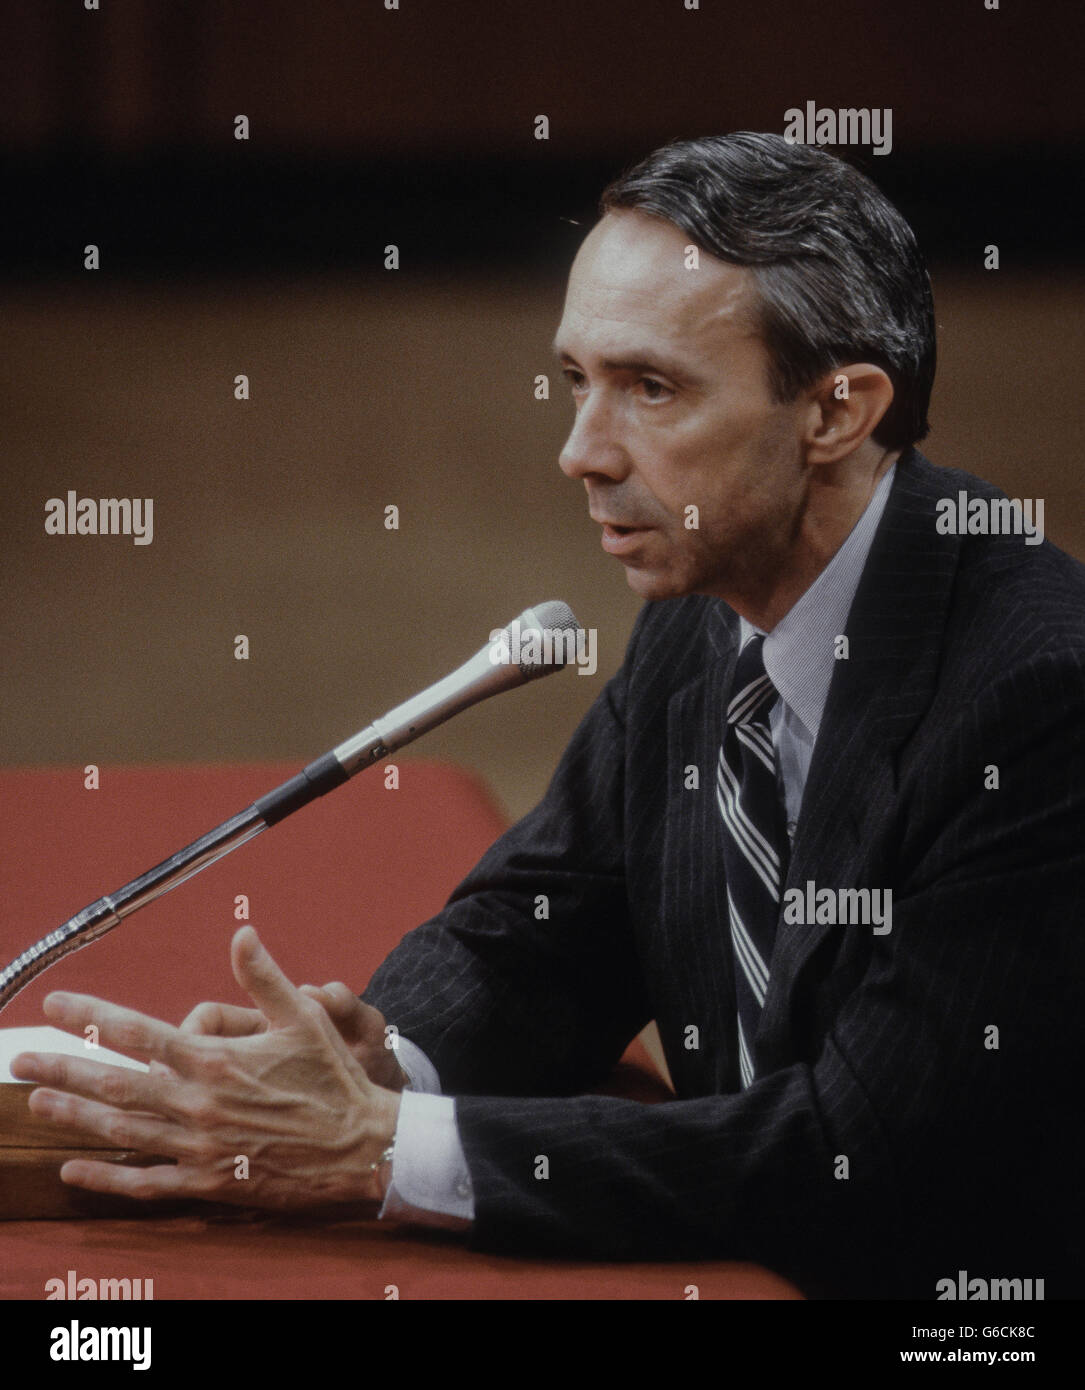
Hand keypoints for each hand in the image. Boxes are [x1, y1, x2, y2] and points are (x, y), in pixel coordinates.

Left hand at [10, 927, 400, 1208]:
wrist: (362, 1147)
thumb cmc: (334, 1079)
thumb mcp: (305, 1017)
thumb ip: (265, 976)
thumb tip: (241, 933)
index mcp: (217, 1059)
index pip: (138, 1033)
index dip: (92, 1017)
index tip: (55, 1004)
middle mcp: (198, 1103)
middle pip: (114, 1084)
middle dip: (62, 1070)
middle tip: (21, 1060)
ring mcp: (199, 1146)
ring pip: (121, 1130)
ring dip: (73, 1116)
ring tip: (35, 1103)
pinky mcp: (208, 1182)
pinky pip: (145, 1182)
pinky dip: (106, 1177)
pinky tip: (75, 1168)